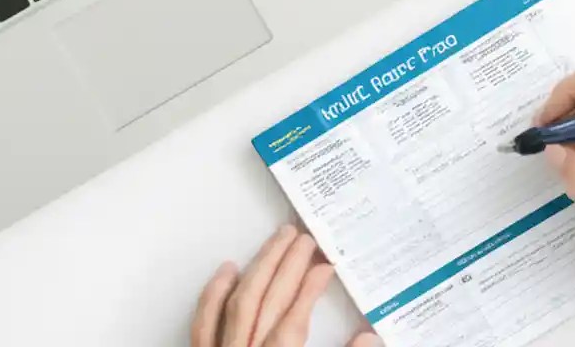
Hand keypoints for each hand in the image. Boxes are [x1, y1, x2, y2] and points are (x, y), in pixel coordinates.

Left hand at [193, 225, 379, 346]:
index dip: (311, 289)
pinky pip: (204, 324)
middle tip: (304, 239)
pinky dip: (215, 295)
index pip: (295, 320)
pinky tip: (228, 269)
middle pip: (268, 302)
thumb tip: (370, 337)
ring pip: (240, 303)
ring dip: (260, 268)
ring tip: (277, 241)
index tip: (324, 265)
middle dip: (289, 266)